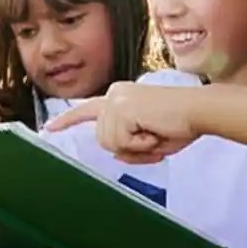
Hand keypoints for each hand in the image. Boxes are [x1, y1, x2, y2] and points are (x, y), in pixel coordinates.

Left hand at [45, 82, 196, 163]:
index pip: (88, 109)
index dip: (68, 119)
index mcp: (119, 97)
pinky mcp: (121, 109)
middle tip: (153, 138)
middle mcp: (113, 94)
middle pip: (103, 139)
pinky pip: (121, 143)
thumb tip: (116, 153)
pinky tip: (154, 131)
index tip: (50, 127)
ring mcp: (115, 100)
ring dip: (135, 146)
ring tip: (155, 132)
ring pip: (110, 143)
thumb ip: (129, 145)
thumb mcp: (149, 139)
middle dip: (129, 147)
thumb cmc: (179, 123)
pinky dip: (140, 145)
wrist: (197, 110)